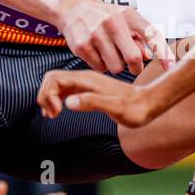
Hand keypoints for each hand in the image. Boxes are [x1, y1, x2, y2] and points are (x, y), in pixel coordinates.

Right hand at [38, 70, 157, 127]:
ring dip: (49, 98)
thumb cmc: (135, 109)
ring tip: (53, 115)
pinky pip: (65, 89)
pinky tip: (59, 111)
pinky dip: (57, 98)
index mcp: (87, 80)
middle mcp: (85, 78)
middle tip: (52, 116)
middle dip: (45, 96)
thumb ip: (93, 102)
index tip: (55, 113)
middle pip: (52, 79)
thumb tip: (68, 103)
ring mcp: (86, 83)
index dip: (47, 95)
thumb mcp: (116, 108)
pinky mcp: (89, 89)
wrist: (150, 103)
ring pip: (57, 84)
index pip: (54, 79)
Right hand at [59, 0, 173, 74]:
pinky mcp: (82, 46)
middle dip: (136, 67)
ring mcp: (96, 35)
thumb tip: (147, 56)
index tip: (171, 68)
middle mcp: (113, 23)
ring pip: (116, 67)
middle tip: (133, 67)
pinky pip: (100, 68)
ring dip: (116, 65)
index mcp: (129, 15)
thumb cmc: (107, 17)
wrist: (72, 8)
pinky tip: (97, 52)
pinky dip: (101, 65)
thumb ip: (140, 38)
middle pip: (133, 59)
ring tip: (110, 52)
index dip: (163, 54)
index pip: (151, 36)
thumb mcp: (126, 20)